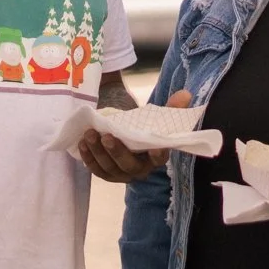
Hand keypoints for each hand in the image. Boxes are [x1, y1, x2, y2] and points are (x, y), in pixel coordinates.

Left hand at [76, 89, 191, 182]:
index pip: (159, 159)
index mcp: (155, 157)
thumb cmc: (141, 126)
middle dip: (117, 153)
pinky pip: (95, 169)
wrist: (122, 132)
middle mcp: (139, 170)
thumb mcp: (155, 116)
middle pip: (129, 166)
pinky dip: (88, 157)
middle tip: (108, 136)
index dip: (157, 155)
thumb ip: (171, 107)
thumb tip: (185, 94)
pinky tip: (82, 143)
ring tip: (90, 134)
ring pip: (109, 168)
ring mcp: (120, 173)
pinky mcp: (105, 172)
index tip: (155, 147)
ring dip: (98, 152)